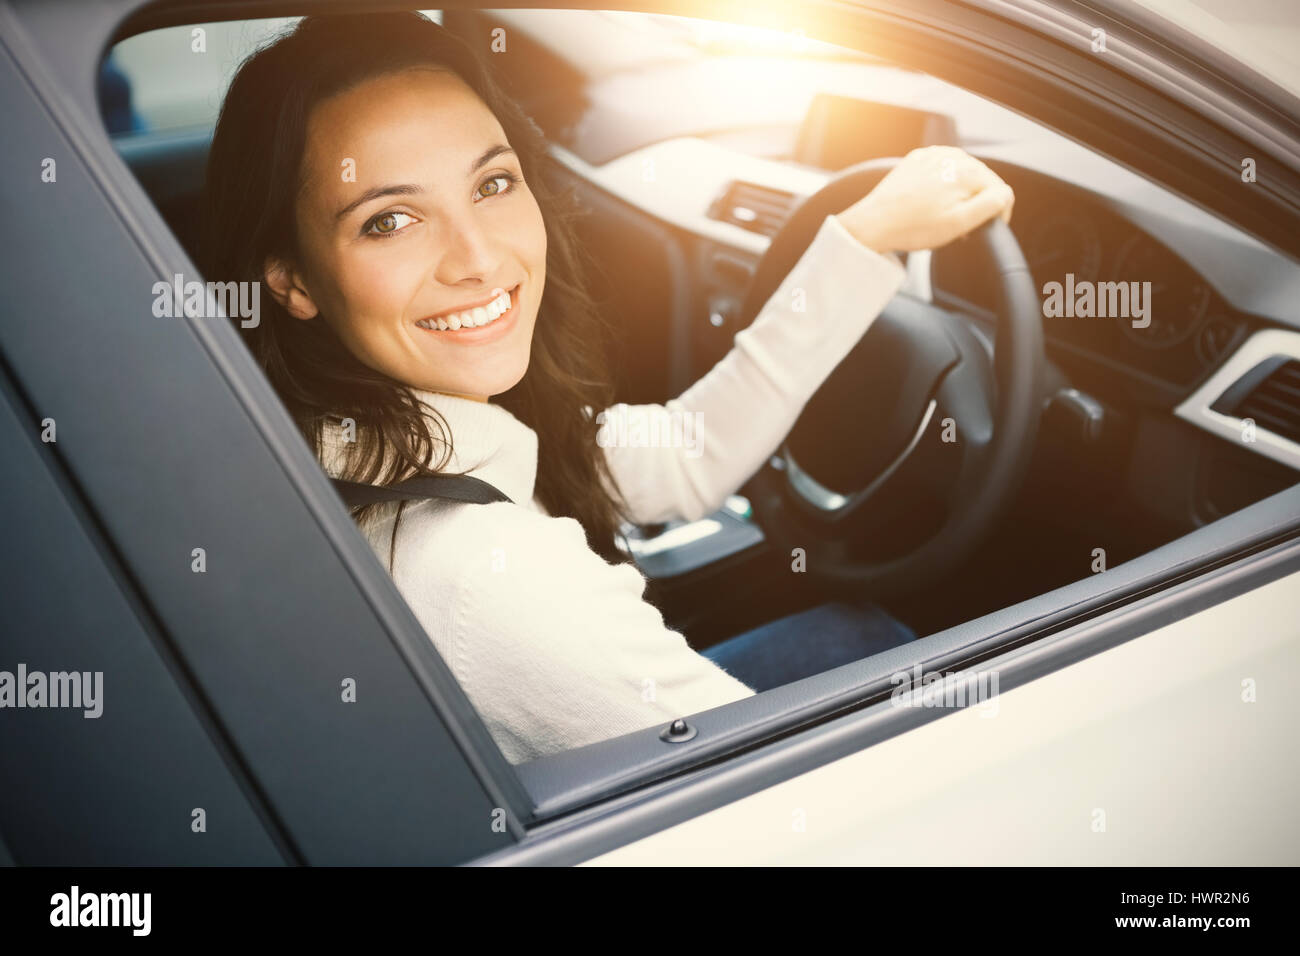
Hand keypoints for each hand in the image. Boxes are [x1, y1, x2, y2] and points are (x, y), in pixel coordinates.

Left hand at [834, 146, 1013, 253]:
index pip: (1000, 190)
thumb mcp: (960, 222)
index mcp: (967, 170)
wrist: (873, 224)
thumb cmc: (912, 227)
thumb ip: (992, 205)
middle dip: (976, 204)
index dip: (997, 214)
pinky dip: (942, 187)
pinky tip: (930, 204)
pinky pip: (941, 172)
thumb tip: (1006, 195)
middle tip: (960, 228)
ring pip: (961, 176)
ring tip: (944, 217)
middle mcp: (952, 156)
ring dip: (960, 195)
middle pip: (981, 182)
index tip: (983, 229)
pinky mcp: (917, 161)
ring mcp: (932, 156)